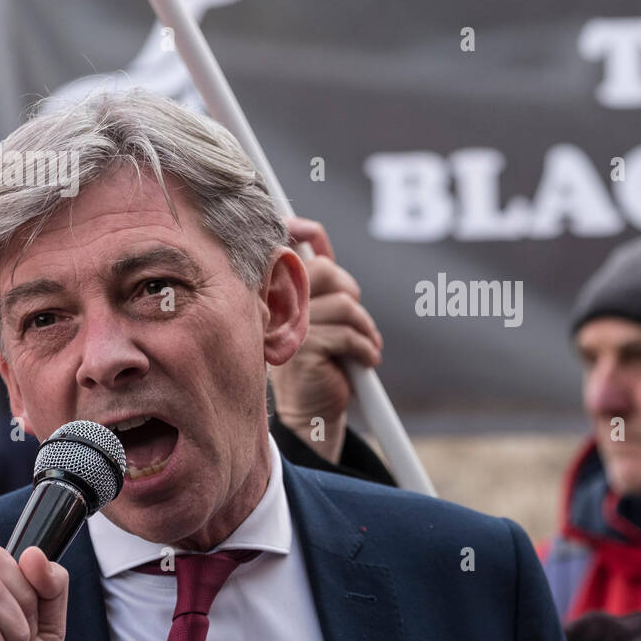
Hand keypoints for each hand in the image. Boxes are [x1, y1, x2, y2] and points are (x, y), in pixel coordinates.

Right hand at [269, 217, 382, 463]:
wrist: (312, 411)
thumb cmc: (317, 361)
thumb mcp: (316, 314)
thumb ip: (314, 276)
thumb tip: (311, 233)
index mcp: (274, 294)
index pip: (284, 250)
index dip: (299, 231)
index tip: (309, 229)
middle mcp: (275, 307)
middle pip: (327, 270)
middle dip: (351, 294)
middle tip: (356, 322)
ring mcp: (289, 328)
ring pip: (346, 305)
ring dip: (365, 329)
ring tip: (365, 347)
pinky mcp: (306, 349)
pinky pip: (349, 335)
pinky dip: (365, 349)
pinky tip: (364, 361)